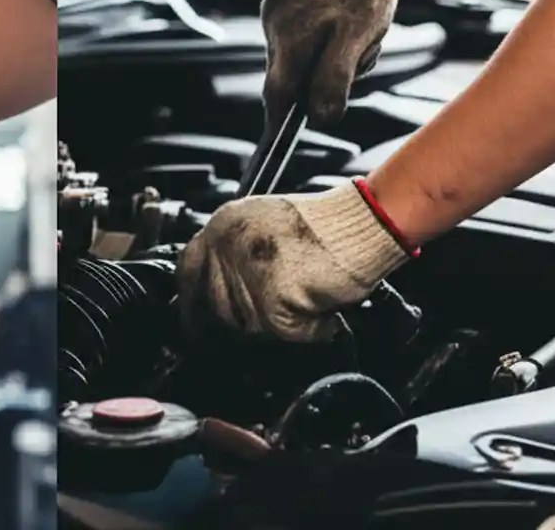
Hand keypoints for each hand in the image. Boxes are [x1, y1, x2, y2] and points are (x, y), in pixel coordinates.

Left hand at [176, 182, 408, 342]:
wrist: (366, 221)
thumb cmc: (328, 225)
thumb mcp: (264, 223)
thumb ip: (234, 251)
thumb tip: (215, 288)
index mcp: (223, 225)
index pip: (187, 269)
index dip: (191, 300)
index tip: (194, 320)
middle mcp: (228, 245)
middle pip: (215, 305)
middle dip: (240, 321)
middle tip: (269, 321)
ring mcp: (248, 271)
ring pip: (247, 324)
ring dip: (277, 326)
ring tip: (305, 305)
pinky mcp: (274, 296)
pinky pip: (285, 333)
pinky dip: (311, 330)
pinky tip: (324, 314)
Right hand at [261, 0, 414, 125]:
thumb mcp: (360, 37)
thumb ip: (336, 79)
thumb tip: (320, 119)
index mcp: (287, 36)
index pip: (276, 93)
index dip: (279, 119)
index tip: (281, 138)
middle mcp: (272, 23)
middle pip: (288, 75)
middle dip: (320, 78)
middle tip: (360, 56)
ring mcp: (274, 9)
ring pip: (295, 54)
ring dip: (326, 57)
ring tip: (360, 32)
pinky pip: (297, 34)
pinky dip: (322, 38)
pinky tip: (345, 20)